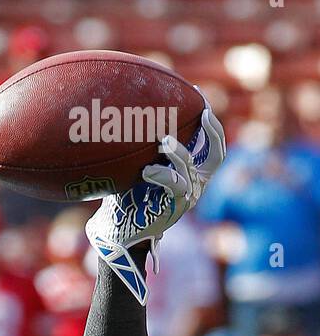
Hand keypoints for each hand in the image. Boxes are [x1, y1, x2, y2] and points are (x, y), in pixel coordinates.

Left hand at [85, 104, 225, 303]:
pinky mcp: (174, 208)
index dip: (214, 127)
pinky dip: (161, 174)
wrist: (119, 231)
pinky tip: (147, 170)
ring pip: (189, 167)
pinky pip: (174, 185)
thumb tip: (134, 115)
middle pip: (217, 155)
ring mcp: (187, 197)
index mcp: (192, 173)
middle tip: (203, 113)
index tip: (205, 103)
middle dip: (214, 132)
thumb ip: (148, 148)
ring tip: (163, 141)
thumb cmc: (127, 197)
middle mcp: (195, 184)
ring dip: (178, 151)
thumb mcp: (140, 166)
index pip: (214, 148)